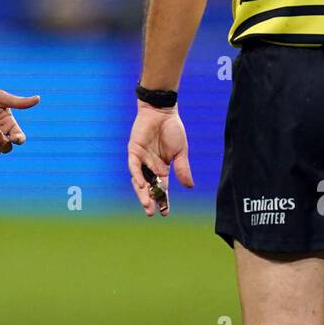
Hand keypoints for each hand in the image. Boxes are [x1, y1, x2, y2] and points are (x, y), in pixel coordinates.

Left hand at [127, 101, 192, 215]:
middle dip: (150, 200)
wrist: (163, 111)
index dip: (163, 200)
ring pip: (139, 180)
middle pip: (148, 187)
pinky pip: (134, 166)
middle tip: (151, 213)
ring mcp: (141, 159)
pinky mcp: (134, 151)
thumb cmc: (172, 129)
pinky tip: (140, 184)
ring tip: (147, 204)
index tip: (165, 213)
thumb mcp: (180, 152)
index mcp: (162, 169)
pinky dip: (137, 175)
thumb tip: (190, 187)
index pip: (161, 188)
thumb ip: (183, 168)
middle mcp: (150, 167)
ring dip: (142, 192)